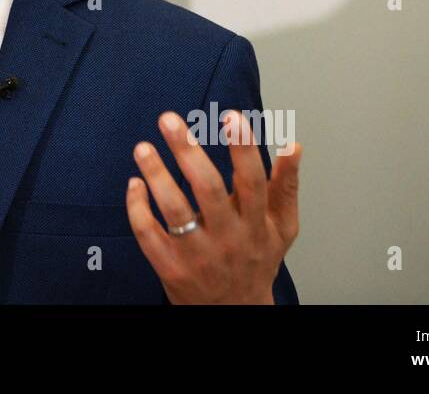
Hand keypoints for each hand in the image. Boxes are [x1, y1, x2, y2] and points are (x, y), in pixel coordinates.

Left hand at [125, 109, 300, 303]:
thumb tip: (293, 145)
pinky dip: (138, 208)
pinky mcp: (170, 267)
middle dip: (187, 151)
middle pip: (207, 189)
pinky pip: (149, 235)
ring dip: (157, 175)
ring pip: (175, 211)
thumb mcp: (283, 227)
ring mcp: (197, 254)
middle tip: (169, 119)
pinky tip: (135, 183)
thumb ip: (286, 185)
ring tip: (143, 148)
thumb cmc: (257, 261)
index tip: (231, 116)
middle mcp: (228, 237)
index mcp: (256, 223)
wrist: (235, 313)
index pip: (253, 181)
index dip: (243, 148)